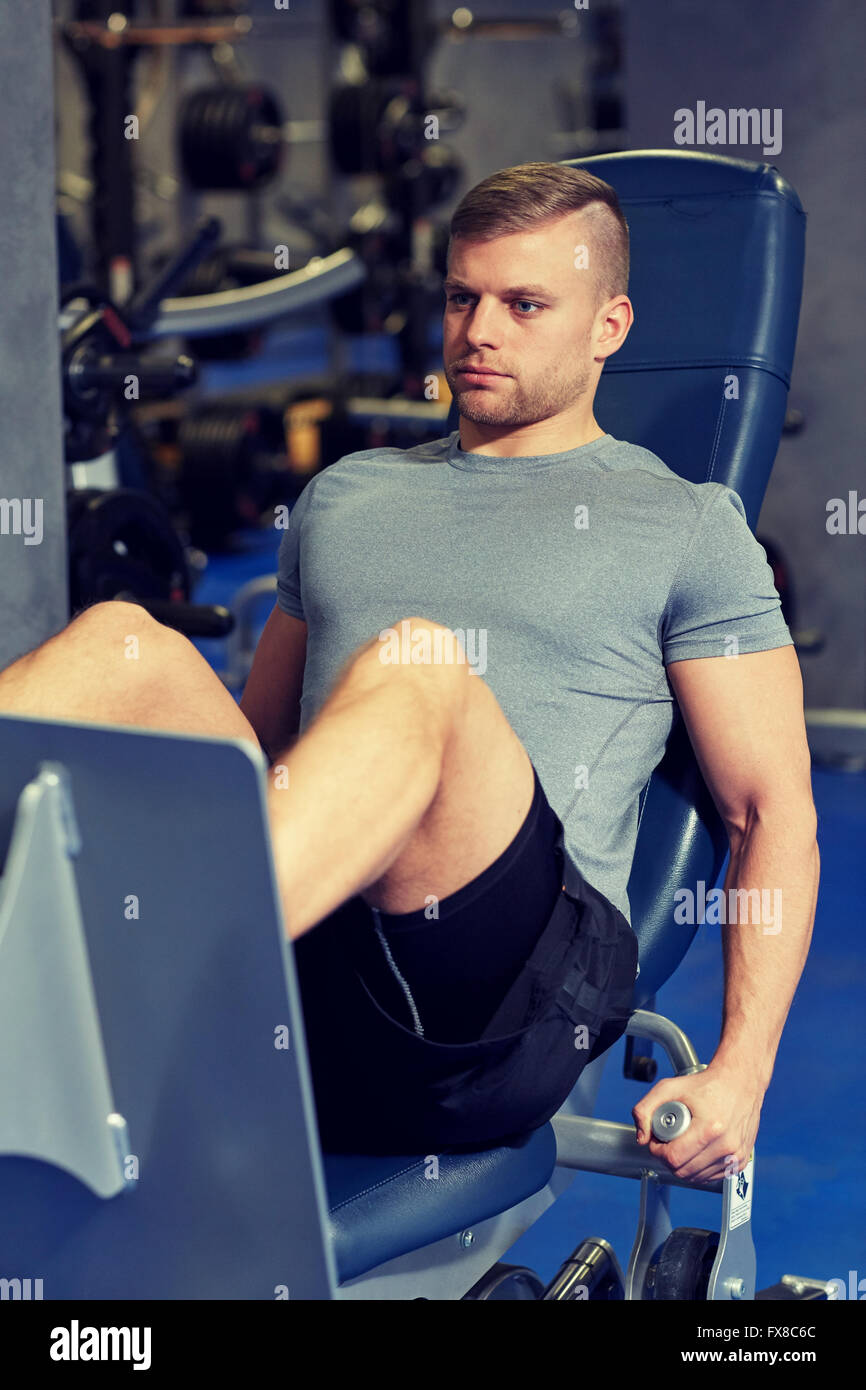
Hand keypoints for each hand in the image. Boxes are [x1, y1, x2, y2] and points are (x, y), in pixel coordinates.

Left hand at [632, 1062, 764, 1183]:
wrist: (740, 1082)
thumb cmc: (706, 1084)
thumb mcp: (669, 1087)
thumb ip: (645, 1109)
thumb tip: (641, 1138)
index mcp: (710, 1128)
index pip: (674, 1158)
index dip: (658, 1152)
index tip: (658, 1141)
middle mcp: (726, 1146)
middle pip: (684, 1171)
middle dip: (669, 1159)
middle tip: (668, 1142)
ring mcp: (735, 1156)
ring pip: (697, 1178)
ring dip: (684, 1166)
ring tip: (682, 1144)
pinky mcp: (740, 1161)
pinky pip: (711, 1177)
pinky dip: (699, 1169)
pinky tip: (696, 1151)